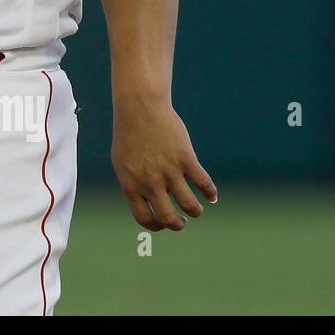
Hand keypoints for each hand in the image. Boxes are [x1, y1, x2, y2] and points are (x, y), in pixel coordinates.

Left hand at [111, 98, 217, 230]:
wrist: (140, 108)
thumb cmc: (129, 136)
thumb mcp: (123, 163)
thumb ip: (133, 185)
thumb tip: (146, 205)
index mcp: (131, 185)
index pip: (145, 219)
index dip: (157, 226)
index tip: (164, 222)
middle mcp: (150, 182)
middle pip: (169, 219)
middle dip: (178, 225)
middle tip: (183, 220)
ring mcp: (169, 171)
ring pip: (190, 206)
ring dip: (196, 211)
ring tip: (196, 208)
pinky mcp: (186, 159)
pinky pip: (204, 184)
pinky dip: (211, 193)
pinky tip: (211, 195)